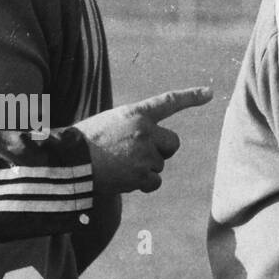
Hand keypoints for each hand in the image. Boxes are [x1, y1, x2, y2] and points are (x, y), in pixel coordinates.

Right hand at [74, 86, 212, 193]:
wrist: (69, 163)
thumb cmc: (81, 143)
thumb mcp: (107, 124)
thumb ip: (130, 130)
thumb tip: (145, 150)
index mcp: (134, 114)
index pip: (167, 102)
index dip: (190, 97)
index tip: (209, 93)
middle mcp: (145, 131)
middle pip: (172, 143)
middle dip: (161, 151)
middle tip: (139, 155)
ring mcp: (145, 153)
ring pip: (159, 165)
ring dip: (145, 169)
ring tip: (118, 166)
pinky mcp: (142, 174)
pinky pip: (153, 182)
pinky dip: (142, 184)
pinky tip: (122, 179)